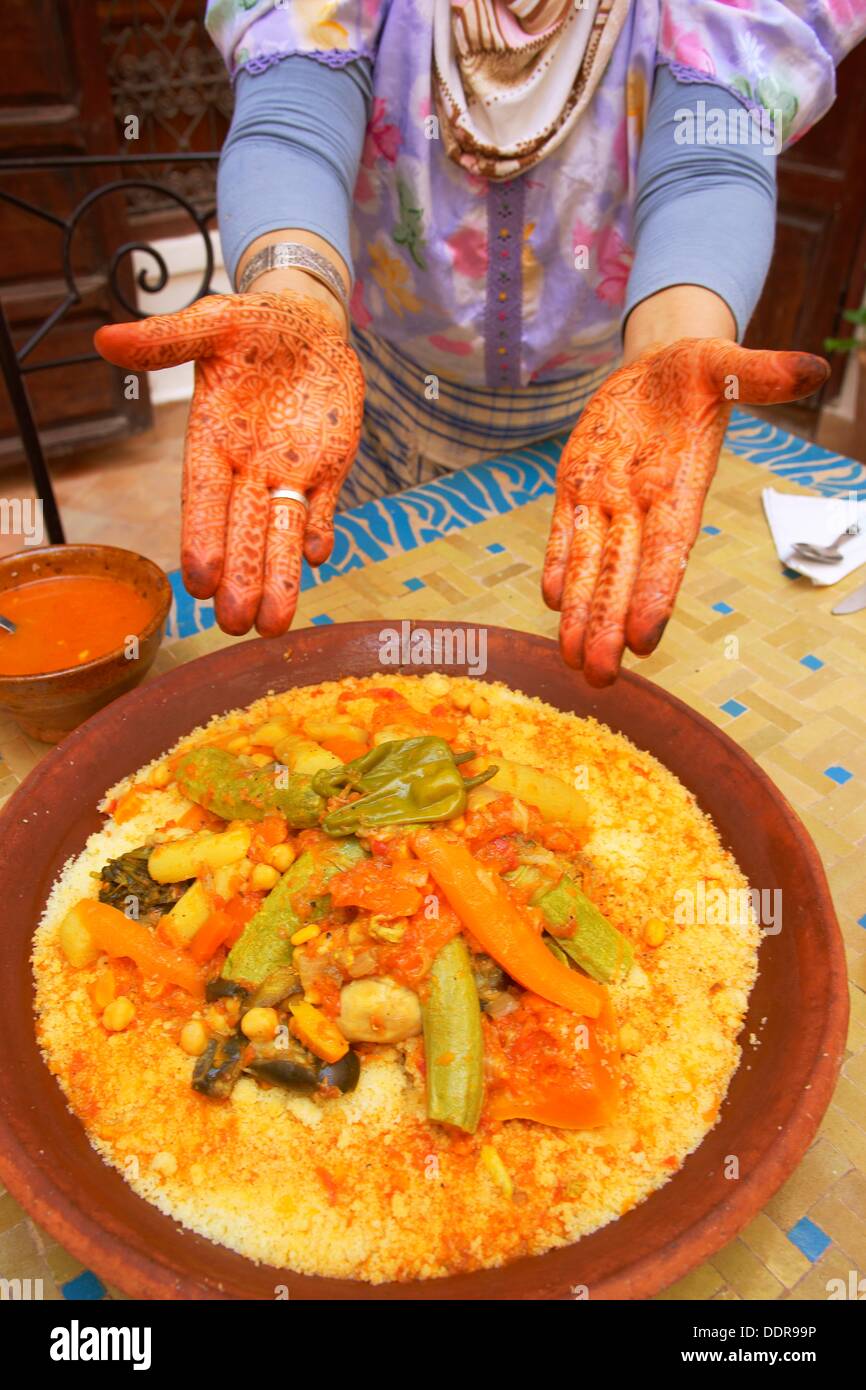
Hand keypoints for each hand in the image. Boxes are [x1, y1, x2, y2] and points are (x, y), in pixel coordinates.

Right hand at [94, 291, 363, 636]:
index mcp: (212, 439)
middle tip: (234, 624)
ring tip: (273, 624)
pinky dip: (319, 530)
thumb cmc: (253, 326)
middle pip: (243, 530)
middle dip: (241, 578)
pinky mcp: (326, 468)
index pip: (204, 496)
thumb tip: (105, 340)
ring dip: (280, 577)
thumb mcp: (212, 323)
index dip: (202, 536)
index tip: (199, 579)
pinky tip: (317, 556)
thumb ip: (166, 340)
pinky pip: (321, 506)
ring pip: (282, 532)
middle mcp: (247, 466)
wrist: (308, 325)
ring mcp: (288, 472)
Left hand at [542, 338, 828, 685]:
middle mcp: (643, 503)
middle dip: (609, 624)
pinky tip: (550, 601)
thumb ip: (761, 375)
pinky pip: (565, 532)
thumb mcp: (724, 363)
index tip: (644, 638)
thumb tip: (813, 370)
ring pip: (591, 564)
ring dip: (581, 613)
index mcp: (681, 485)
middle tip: (600, 676)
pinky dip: (557, 564)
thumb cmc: (697, 372)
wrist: (658, 369)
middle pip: (624, 573)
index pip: (669, 548)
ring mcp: (608, 499)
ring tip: (573, 660)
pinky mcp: (578, 486)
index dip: (656, 592)